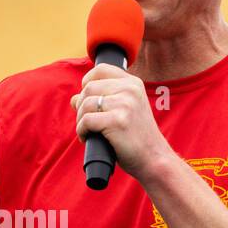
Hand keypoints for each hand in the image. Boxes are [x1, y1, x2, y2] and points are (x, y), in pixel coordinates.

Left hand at [70, 63, 173, 183]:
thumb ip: (102, 100)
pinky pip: (86, 120)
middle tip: (86, 122)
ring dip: (80, 119)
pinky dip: (81, 131)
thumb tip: (74, 98)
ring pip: (85, 103)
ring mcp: (124, 104)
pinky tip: (87, 138)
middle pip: (89, 88)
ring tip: (87, 131)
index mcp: (133, 84)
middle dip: (81, 106)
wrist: (153, 158)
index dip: (87, 82)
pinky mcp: (117, 121)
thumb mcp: (123, 112)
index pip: (101, 69)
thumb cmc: (136, 137)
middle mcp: (130, 90)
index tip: (87, 98)